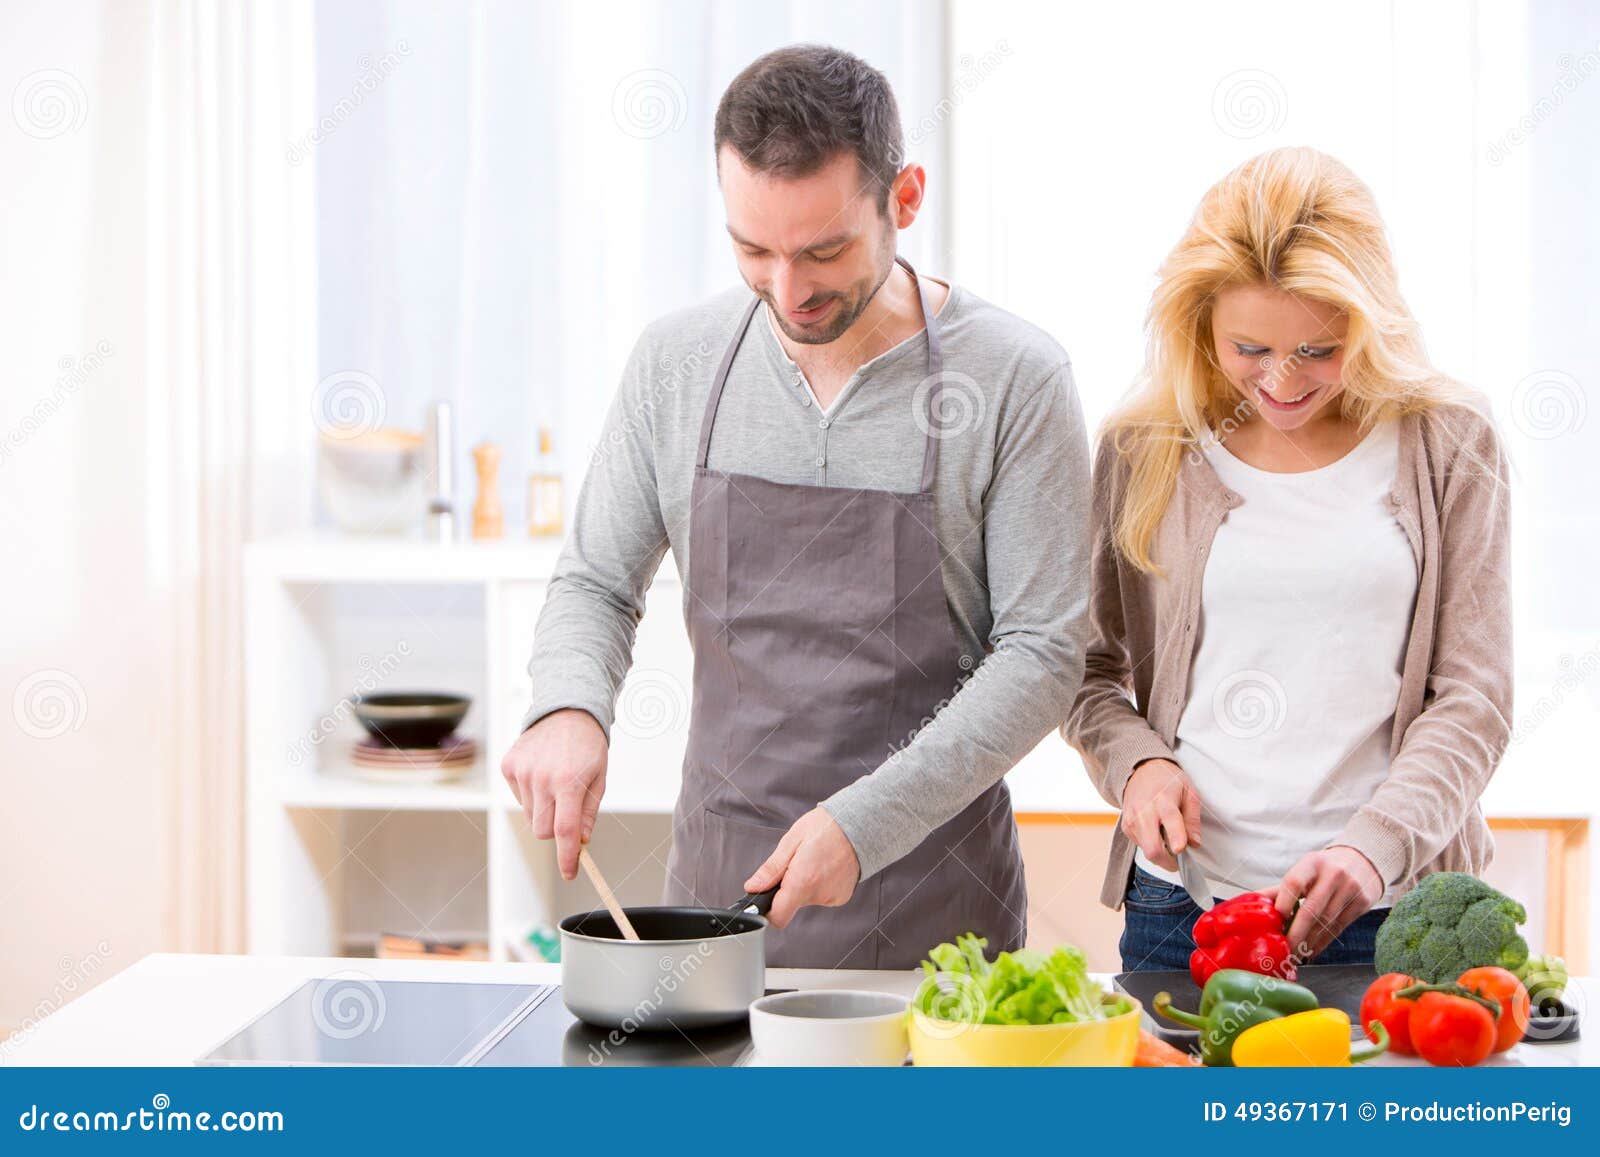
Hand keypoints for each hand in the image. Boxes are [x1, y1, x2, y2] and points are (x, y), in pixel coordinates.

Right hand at [500, 708, 607, 879]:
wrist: (567, 711)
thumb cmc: (588, 747)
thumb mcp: (599, 778)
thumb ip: (589, 812)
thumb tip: (581, 841)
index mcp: (568, 782)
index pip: (564, 831)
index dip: (567, 857)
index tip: (570, 873)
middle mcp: (541, 778)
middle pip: (543, 830)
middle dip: (557, 830)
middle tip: (568, 811)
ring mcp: (522, 771)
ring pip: (531, 816)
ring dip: (544, 810)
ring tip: (556, 785)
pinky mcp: (508, 766)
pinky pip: (519, 797)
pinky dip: (531, 794)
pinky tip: (542, 773)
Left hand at [742, 808, 860, 928]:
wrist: (861, 823)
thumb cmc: (828, 827)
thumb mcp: (792, 841)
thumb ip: (771, 869)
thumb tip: (753, 887)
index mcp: (803, 881)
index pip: (778, 917)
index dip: (767, 910)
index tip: (765, 896)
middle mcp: (819, 894)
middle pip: (791, 906)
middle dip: (787, 889)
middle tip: (794, 864)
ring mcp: (832, 897)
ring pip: (806, 899)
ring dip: (803, 885)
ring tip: (813, 861)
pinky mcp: (841, 897)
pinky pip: (821, 896)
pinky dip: (818, 885)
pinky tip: (824, 867)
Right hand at [1119, 758, 1201, 870]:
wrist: (1141, 770)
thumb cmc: (1168, 780)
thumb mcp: (1189, 792)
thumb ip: (1193, 819)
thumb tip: (1194, 843)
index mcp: (1163, 800)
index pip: (1169, 822)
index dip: (1176, 839)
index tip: (1180, 849)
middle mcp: (1144, 811)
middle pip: (1153, 848)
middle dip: (1168, 862)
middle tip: (1178, 862)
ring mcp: (1132, 820)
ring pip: (1146, 851)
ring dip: (1161, 853)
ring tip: (1168, 840)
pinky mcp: (1126, 826)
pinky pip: (1140, 845)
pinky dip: (1151, 845)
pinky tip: (1156, 832)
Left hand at [1270, 845, 1383, 960]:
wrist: (1362, 860)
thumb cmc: (1324, 868)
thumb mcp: (1304, 870)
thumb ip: (1281, 889)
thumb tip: (1254, 903)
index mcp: (1312, 862)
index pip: (1294, 883)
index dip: (1283, 904)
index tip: (1276, 923)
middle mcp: (1333, 874)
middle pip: (1311, 910)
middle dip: (1296, 934)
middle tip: (1285, 949)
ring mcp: (1350, 888)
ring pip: (1326, 923)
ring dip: (1309, 942)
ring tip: (1296, 954)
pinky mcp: (1362, 902)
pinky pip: (1339, 928)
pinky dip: (1323, 942)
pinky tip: (1313, 950)